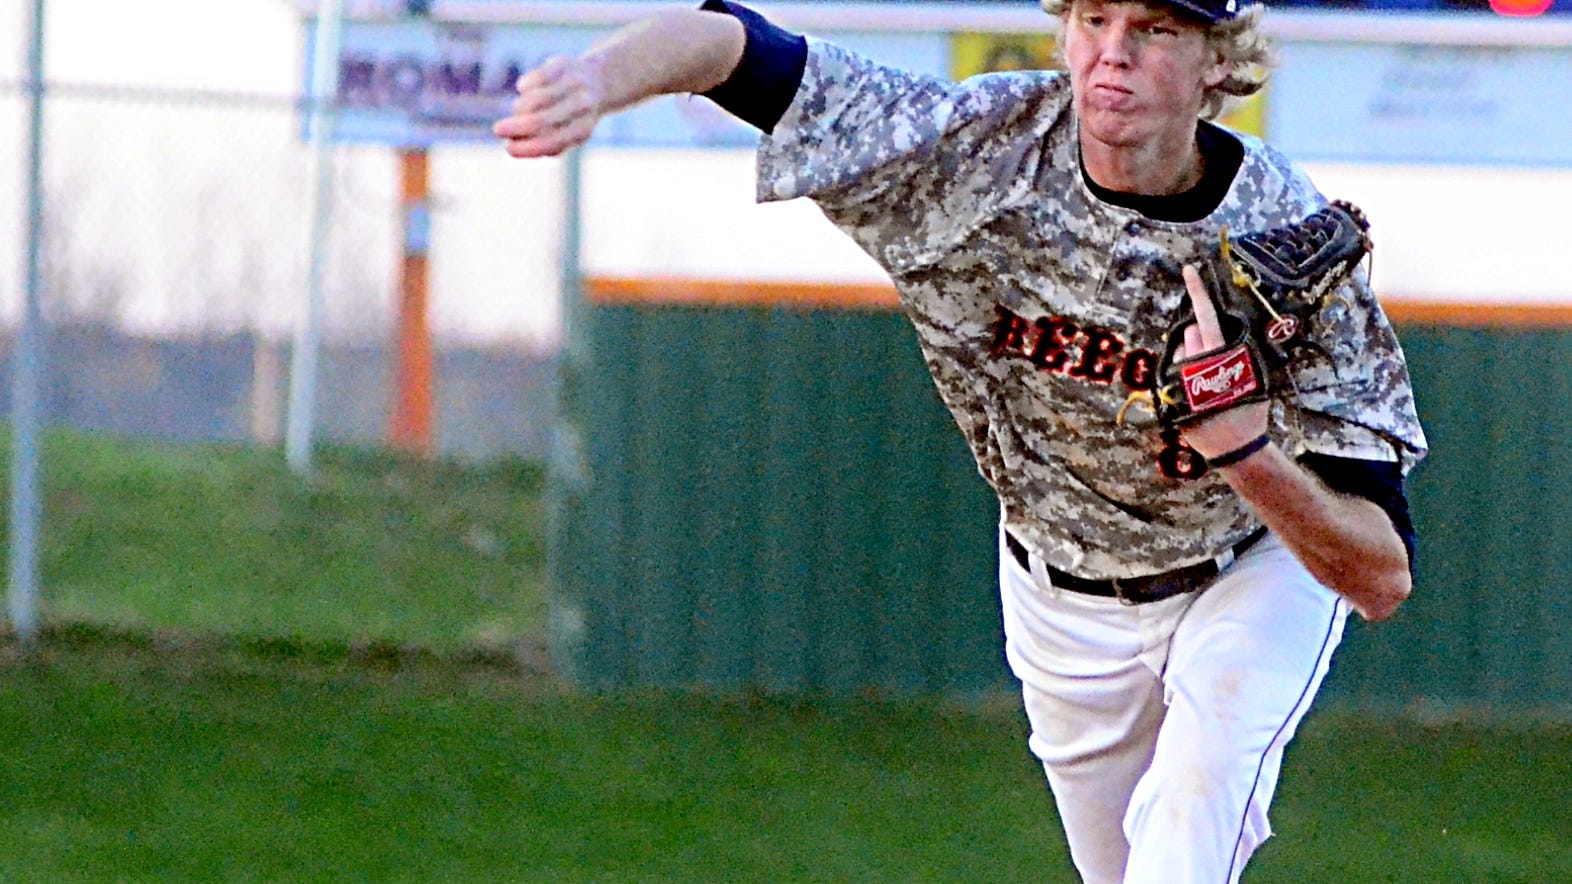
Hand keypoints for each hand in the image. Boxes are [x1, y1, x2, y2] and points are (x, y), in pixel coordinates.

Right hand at [493, 55, 605, 157]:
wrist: (599, 82)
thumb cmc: (574, 117)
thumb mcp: (566, 135)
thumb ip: (544, 146)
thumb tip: (514, 146)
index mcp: (583, 128)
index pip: (551, 142)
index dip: (527, 148)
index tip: (509, 149)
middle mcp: (581, 105)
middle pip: (540, 120)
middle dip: (515, 127)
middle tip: (497, 130)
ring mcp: (572, 82)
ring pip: (534, 99)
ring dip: (520, 108)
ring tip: (519, 111)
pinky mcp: (561, 64)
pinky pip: (533, 78)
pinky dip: (524, 87)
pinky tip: (527, 90)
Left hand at [1176, 264, 1269, 459]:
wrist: (1233, 445)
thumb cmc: (1248, 411)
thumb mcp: (1251, 377)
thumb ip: (1238, 354)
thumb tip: (1228, 337)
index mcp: (1220, 355)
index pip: (1205, 317)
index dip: (1197, 291)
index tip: (1188, 269)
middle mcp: (1197, 362)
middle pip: (1191, 331)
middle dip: (1200, 337)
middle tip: (1213, 361)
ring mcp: (1181, 377)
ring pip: (1180, 349)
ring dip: (1190, 356)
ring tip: (1206, 381)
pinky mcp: (1171, 391)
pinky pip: (1172, 369)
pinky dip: (1182, 373)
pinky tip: (1197, 393)